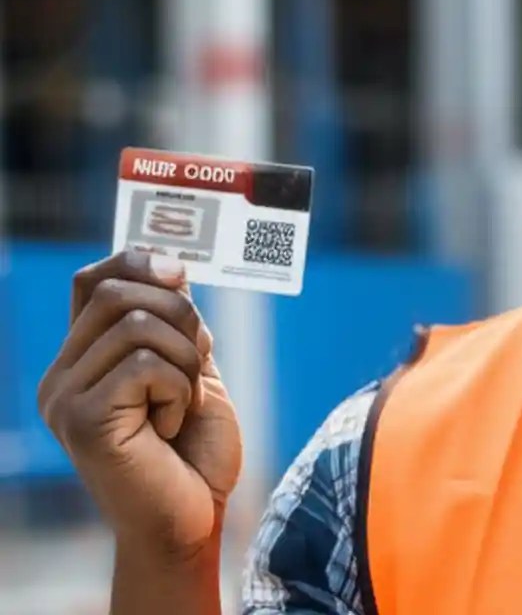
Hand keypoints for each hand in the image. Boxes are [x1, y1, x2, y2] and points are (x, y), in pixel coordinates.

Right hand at [37, 251, 242, 559]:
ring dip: (185, 360)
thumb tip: (172, 266)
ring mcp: (66, 398)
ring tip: (183, 404)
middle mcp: (62, 376)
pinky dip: (179, 390)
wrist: (192, 519)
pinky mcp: (84, 420)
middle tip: (198, 359)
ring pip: (138, 325)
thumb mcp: (191, 372)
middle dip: (180, 314)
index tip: (182, 274)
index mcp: (83, 360)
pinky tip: (172, 425)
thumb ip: (175, 326)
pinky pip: (146, 365)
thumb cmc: (195, 453)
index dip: (136, 262)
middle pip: (116, 292)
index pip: (91, 281)